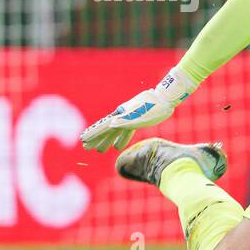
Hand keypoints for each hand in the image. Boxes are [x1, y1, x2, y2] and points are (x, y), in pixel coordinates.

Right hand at [79, 65, 195, 151]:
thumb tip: (111, 125)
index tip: (83, 140)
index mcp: (122, 115)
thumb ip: (127, 121)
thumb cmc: (155, 107)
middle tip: (86, 148)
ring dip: (107, 140)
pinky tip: (118, 146)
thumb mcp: (142, 115)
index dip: (94, 133)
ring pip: (115, 131)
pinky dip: (121, 138)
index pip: (105, 126)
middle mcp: (123, 116)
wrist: (166, 98)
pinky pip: (126, 131)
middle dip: (97, 139)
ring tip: (100, 150)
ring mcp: (129, 118)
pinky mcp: (137, 120)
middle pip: (107, 129)